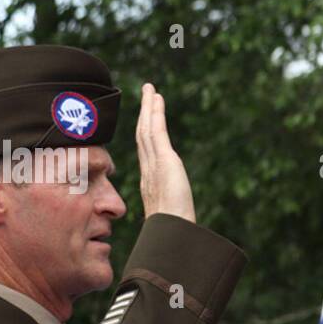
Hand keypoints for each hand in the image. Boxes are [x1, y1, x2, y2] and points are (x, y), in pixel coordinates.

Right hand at [135, 83, 195, 222]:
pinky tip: (157, 98)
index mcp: (149, 182)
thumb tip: (179, 224)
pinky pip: (156, 130)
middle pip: (143, 135)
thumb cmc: (172, 231)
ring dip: (149, 107)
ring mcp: (154, 163)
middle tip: (147, 95)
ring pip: (147, 128)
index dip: (144, 133)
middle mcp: (148, 170)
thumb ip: (172, 214)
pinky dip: (155, 112)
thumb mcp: (172, 218)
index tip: (145, 120)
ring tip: (151, 90)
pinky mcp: (164, 159)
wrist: (171, 233)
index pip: (146, 151)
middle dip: (144, 114)